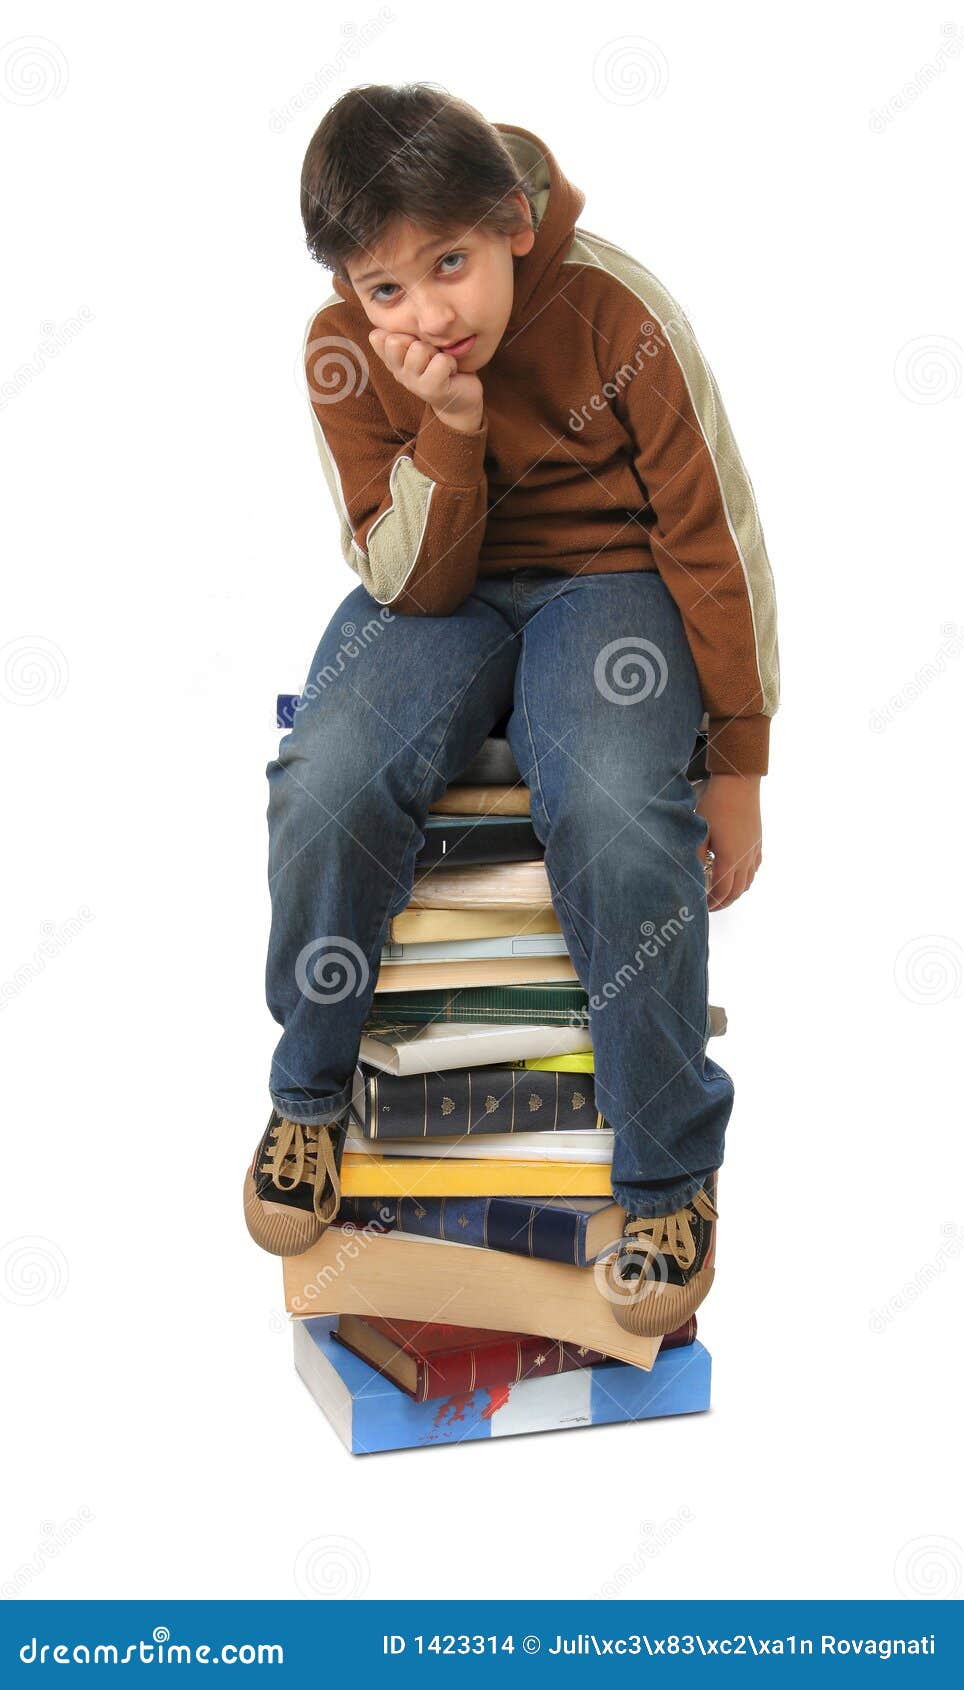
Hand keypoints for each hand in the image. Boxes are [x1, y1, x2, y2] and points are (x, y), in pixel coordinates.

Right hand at [367, 329, 483, 431]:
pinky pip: (440, 361)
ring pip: (418, 349)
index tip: (415, 341)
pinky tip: (451, 372)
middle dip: (418, 341)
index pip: (376, 337)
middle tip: (431, 353)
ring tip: (440, 363)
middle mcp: (397, 371)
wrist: (463, 395)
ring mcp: (411, 383)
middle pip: (395, 341)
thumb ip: (404, 329)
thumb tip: (385, 322)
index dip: (400, 331)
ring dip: (435, 351)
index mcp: (390, 357)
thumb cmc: (440, 361)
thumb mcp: (419, 340)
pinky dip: (450, 363)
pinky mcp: (430, 390)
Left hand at [696, 773, 762, 910]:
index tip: (701, 907)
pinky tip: (739, 875)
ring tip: (723, 895)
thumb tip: (688, 874)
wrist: (738, 782)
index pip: (722, 892)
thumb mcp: (698, 830)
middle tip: (710, 906)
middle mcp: (744, 859)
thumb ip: (694, 855)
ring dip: (736, 892)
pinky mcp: (757, 841)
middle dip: (723, 902)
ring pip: (748, 881)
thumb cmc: (714, 804)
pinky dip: (746, 878)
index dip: (711, 903)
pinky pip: (755, 867)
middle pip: (737, 891)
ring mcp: (753, 850)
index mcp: (729, 859)